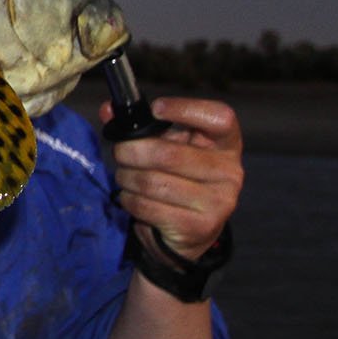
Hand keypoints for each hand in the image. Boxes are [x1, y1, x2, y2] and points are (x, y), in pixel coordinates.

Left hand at [102, 96, 243, 259]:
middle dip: (130, 152)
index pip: (219, 117)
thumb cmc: (178, 176)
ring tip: (126, 177)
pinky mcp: (200, 226)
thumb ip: (140, 125)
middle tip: (120, 153)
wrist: (191, 229)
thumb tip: (108, 110)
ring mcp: (218, 202)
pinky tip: (132, 198)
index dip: (185, 109)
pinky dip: (130, 200)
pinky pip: (147, 206)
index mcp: (225, 144)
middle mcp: (229, 172)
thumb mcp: (167, 146)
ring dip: (126, 178)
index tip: (156, 109)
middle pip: (167, 153)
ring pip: (152, 182)